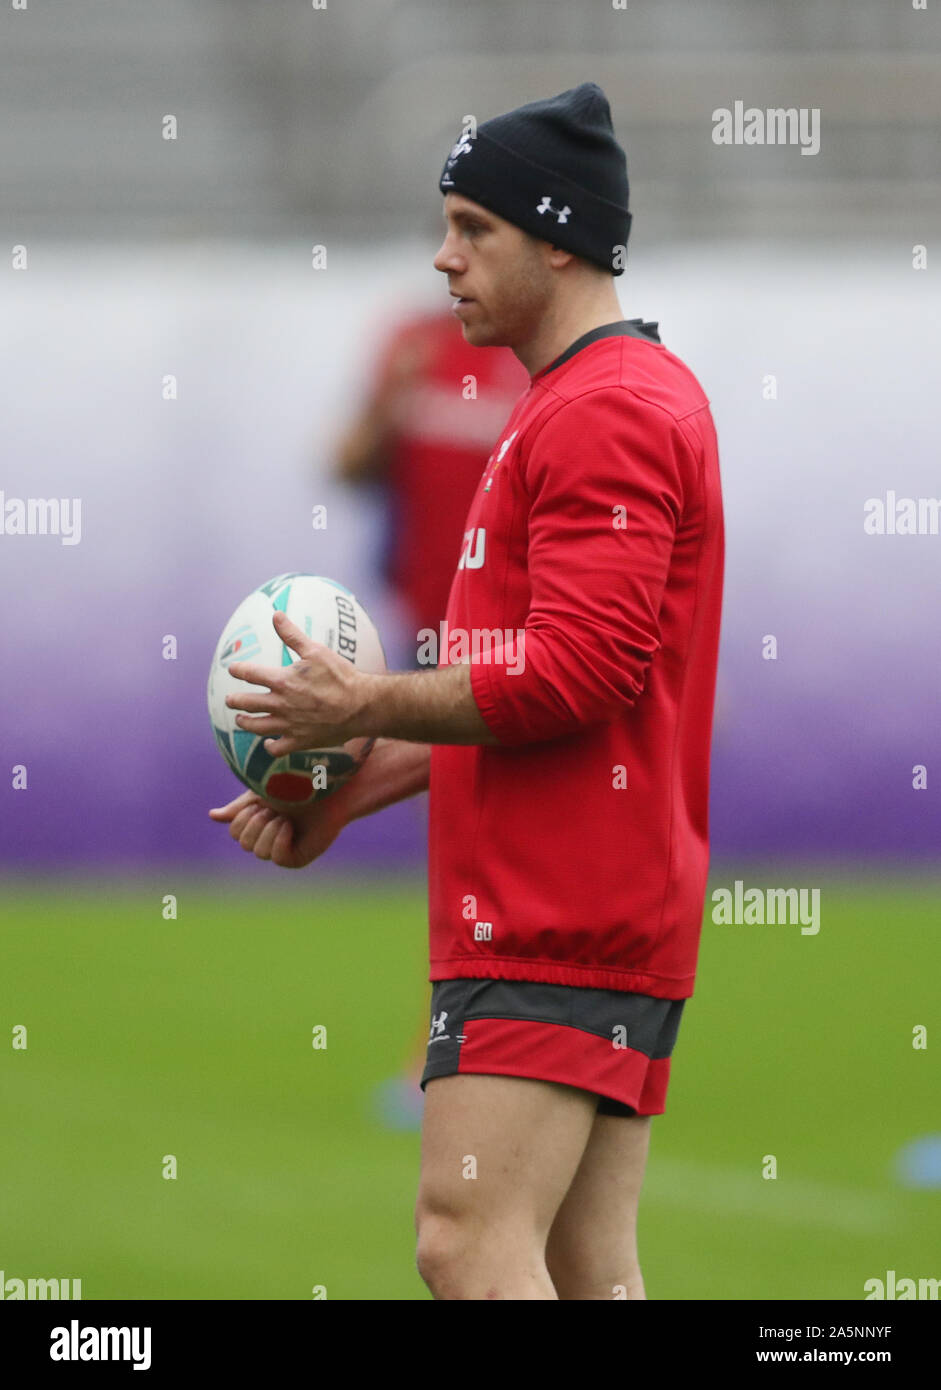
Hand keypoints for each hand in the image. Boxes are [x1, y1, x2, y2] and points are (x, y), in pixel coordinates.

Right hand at [208, 788, 345, 868]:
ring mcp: (282, 849)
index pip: (235, 830)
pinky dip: (280, 840)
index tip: (260, 802)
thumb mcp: (260, 792)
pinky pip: (277, 858)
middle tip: (274, 809)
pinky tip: (290, 827)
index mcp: (259, 822)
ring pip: (258, 852)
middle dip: (256, 822)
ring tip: (285, 817)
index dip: (244, 816)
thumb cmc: (296, 783)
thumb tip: (213, 816)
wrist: (324, 786)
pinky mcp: (298, 857)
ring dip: (269, 830)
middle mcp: (268, 838)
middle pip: (243, 842)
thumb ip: (239, 807)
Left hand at [226, 610, 373, 755]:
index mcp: (282, 681)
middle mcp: (280, 704)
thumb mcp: (316, 651)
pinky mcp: (300, 741)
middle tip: (229, 700)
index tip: (233, 669)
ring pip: (257, 727)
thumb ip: (292, 635)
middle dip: (235, 701)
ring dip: (245, 723)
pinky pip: (277, 748)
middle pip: (247, 703)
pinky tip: (267, 743)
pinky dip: (269, 747)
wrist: (361, 705)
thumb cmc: (340, 676)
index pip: (250, 674)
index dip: (238, 670)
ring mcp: (288, 725)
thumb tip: (276, 615)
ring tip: (240, 720)